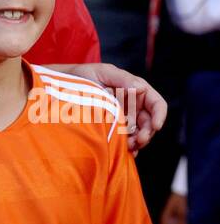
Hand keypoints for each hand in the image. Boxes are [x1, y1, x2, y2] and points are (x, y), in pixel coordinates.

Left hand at [50, 63, 165, 152]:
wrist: (63, 89)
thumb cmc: (83, 77)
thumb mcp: (102, 72)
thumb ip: (122, 79)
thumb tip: (141, 88)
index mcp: (135, 90)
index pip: (156, 104)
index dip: (160, 116)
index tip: (156, 127)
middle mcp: (133, 106)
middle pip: (150, 124)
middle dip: (147, 134)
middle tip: (138, 141)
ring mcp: (125, 120)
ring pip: (140, 135)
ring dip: (138, 143)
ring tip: (127, 146)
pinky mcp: (114, 131)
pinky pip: (127, 142)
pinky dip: (128, 148)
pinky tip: (123, 151)